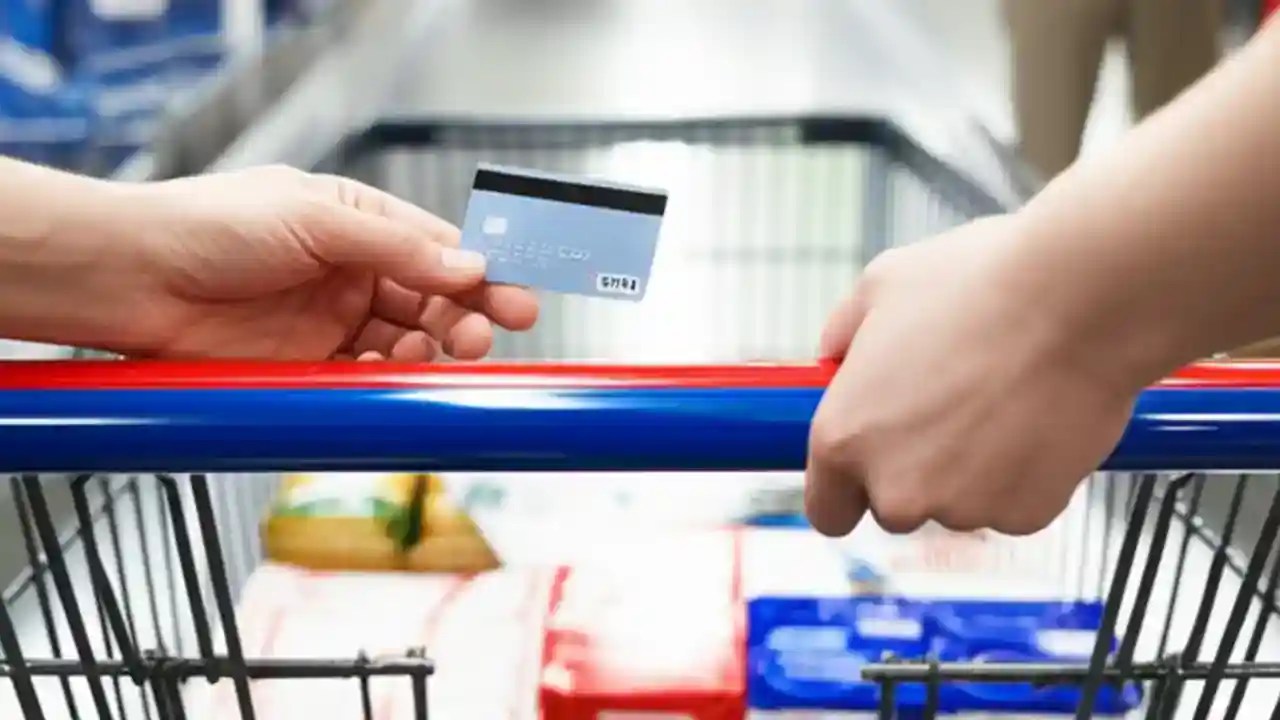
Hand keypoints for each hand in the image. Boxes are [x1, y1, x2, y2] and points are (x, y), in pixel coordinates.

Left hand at [115, 166, 537, 359]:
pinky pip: (368, 374)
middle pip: (432, 298)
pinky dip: (391, 376)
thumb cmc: (211, 226)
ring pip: (407, 339)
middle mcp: (349, 268)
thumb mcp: (317, 218)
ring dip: (432, 349)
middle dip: (466, 316)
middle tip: (485, 336)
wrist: (135, 279)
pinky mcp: (310, 362)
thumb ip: (398, 246)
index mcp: (356, 220)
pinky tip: (395, 370)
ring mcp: (331, 318)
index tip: (516, 295)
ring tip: (439, 353)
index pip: (436, 247)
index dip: (480, 271)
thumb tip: (470, 266)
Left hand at [804, 215, 1136, 536]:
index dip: (847, 488)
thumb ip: (843, 334)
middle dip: (916, 472)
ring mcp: (962, 509)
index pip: (827, 510)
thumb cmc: (977, 284)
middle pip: (895, 508)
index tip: (869, 467)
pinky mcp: (1025, 516)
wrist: (1079, 299)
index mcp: (842, 440)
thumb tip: (834, 356)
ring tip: (1000, 400)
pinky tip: (1035, 418)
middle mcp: (894, 489)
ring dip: (973, 471)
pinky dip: (1024, 474)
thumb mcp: (880, 287)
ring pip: (959, 505)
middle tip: (949, 410)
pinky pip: (1015, 504)